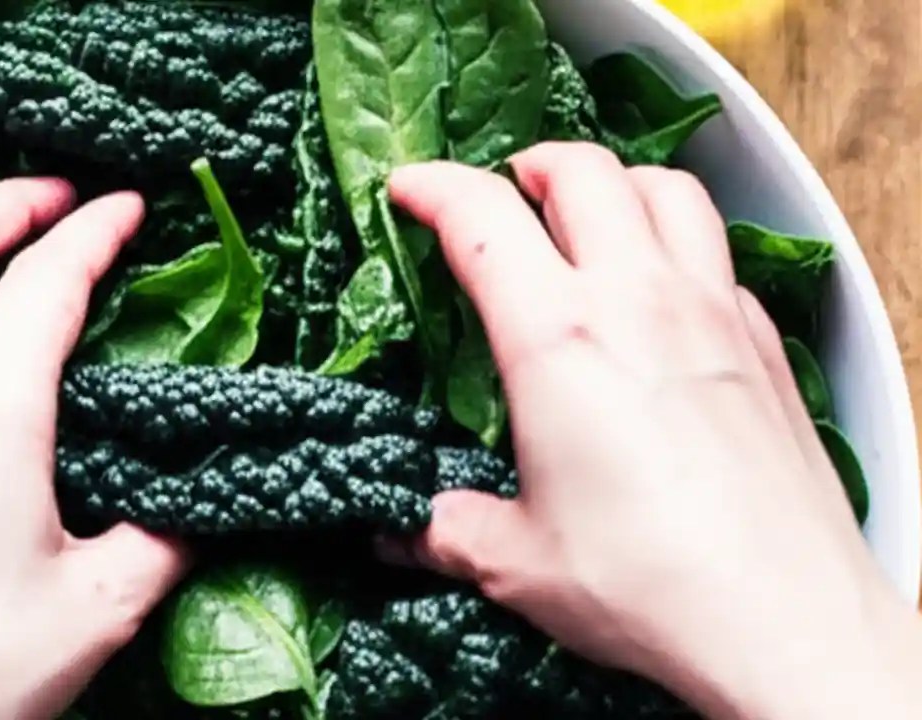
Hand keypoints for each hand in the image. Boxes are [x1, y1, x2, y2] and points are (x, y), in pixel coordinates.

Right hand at [385, 144, 921, 719]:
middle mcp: (639, 299)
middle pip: (584, 171)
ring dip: (614, 182)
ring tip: (587, 210)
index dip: (433, 188)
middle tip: (503, 191)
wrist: (787, 619)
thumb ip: (442, 530)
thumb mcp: (516, 559)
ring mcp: (713, 311)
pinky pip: (717, 252)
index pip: (483, 217)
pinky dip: (676, 242)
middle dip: (529, 165)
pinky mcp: (763, 342)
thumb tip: (394, 532)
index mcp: (558, 337)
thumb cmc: (648, 584)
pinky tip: (662, 290)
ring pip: (666, 188)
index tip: (408, 188)